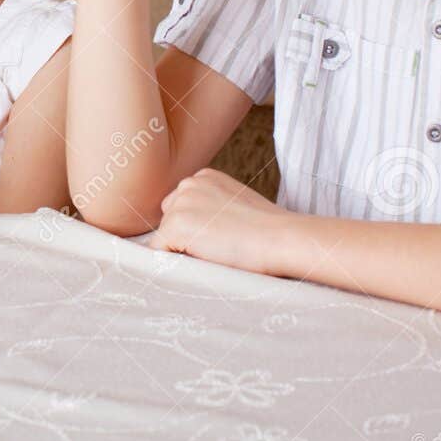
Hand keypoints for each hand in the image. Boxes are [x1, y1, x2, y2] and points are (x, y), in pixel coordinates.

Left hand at [150, 168, 293, 276]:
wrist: (282, 238)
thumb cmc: (270, 231)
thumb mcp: (238, 206)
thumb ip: (213, 208)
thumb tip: (197, 229)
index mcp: (205, 177)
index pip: (182, 207)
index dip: (197, 229)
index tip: (221, 238)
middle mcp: (188, 184)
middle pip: (169, 220)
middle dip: (184, 237)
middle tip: (219, 247)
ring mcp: (180, 204)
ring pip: (165, 238)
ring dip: (182, 251)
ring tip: (217, 253)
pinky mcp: (175, 226)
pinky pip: (159, 253)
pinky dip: (174, 263)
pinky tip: (204, 261)